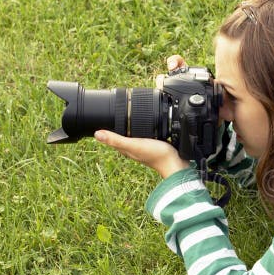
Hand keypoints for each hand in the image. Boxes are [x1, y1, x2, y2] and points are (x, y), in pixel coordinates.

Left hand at [95, 54, 190, 178]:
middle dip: (118, 123)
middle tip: (114, 110)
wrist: (176, 163)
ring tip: (129, 114)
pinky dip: (144, 127)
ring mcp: (144, 146)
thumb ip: (117, 140)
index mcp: (126, 148)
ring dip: (131, 125)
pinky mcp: (155, 143)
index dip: (106, 127)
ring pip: (134, 133)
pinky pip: (146, 133)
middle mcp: (133, 147)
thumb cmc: (156, 155)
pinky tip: (147, 122)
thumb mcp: (134, 145)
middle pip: (122, 134)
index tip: (101, 116)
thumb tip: (97, 134)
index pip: (111, 136)